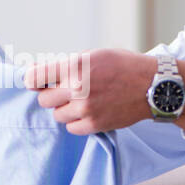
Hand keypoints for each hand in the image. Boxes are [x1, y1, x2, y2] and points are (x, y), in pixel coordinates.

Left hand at [23, 48, 155, 134]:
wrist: (152, 86)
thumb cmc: (122, 67)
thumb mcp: (93, 56)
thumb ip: (65, 66)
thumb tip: (36, 75)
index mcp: (74, 66)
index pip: (34, 78)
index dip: (32, 80)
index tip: (36, 82)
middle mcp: (77, 88)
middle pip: (43, 99)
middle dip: (52, 95)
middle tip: (67, 91)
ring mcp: (85, 109)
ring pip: (57, 115)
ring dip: (65, 109)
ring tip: (83, 101)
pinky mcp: (94, 125)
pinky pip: (71, 128)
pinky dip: (77, 122)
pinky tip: (89, 112)